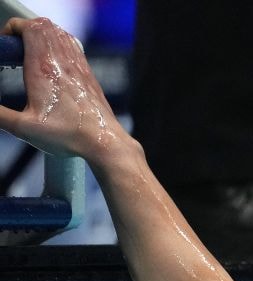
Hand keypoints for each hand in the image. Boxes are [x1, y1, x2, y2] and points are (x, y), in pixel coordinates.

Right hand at [0, 18, 126, 163]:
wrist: (103, 142)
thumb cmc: (68, 136)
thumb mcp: (23, 127)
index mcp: (43, 68)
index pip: (29, 28)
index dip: (13, 28)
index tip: (5, 44)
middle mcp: (63, 62)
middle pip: (43, 26)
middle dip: (24, 30)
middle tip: (13, 48)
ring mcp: (78, 66)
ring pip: (59, 34)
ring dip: (41, 36)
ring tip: (28, 53)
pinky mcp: (88, 74)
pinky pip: (72, 46)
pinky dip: (58, 45)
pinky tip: (51, 63)